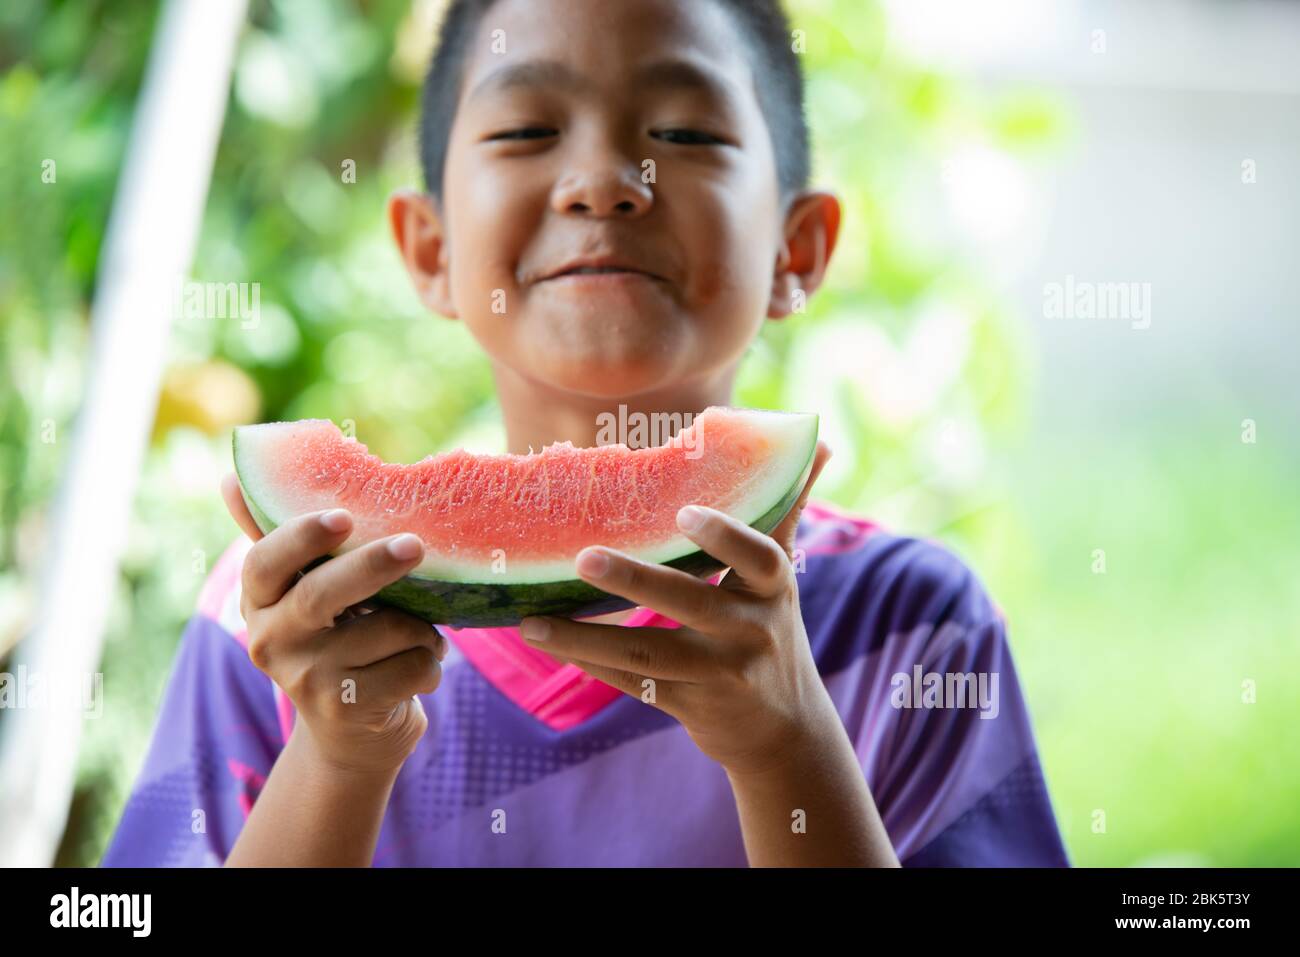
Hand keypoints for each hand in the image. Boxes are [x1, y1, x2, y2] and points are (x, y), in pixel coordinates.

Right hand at [220, 473, 446, 775]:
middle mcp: (271, 640)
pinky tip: (418, 668)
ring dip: (422, 627)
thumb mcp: (301, 593)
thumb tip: (228, 476)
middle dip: (372, 565)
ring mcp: (306, 680)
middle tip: (415, 544)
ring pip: (385, 630)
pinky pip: (410, 668)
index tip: (343, 516)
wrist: (351, 732)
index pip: (264, 561)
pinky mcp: (345, 711)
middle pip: (321, 594)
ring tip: (420, 633)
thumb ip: (280, 539)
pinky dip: (430, 662)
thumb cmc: (336, 641)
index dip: (302, 536)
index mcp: (260, 600)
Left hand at [518, 442, 837, 777]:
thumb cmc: (768, 629)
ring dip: (586, 638)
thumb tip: (815, 441)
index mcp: (773, 588)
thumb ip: (785, 510)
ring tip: (532, 622)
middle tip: (583, 556)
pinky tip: (552, 643)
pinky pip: (636, 682)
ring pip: (647, 652)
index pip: (759, 556)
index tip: (682, 512)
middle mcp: (751, 630)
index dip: (724, 535)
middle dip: (635, 580)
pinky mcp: (692, 705)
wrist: (782, 728)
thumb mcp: (780, 577)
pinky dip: (593, 664)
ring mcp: (721, 672)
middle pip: (690, 603)